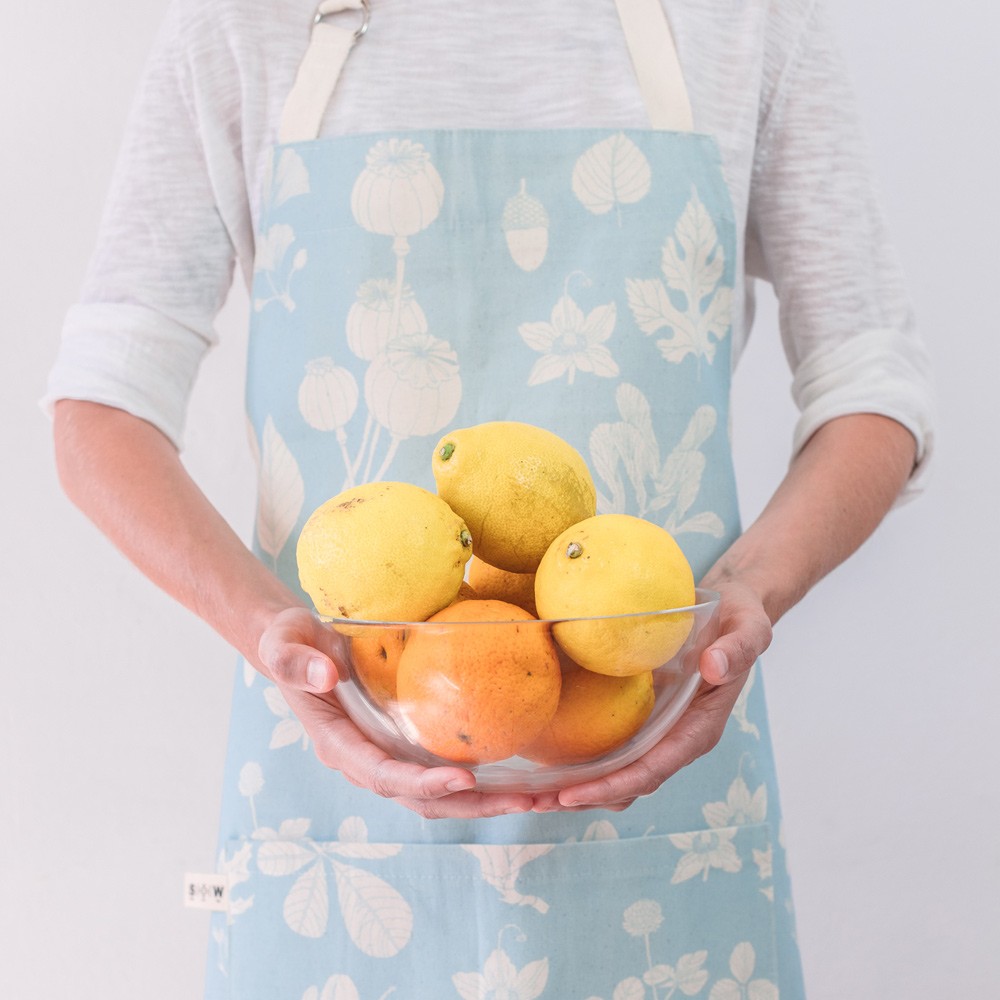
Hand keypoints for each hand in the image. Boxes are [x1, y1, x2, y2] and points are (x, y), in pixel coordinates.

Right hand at [257, 608, 534, 818]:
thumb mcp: (285, 641)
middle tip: (529, 801)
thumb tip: (326, 675)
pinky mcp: (407, 745)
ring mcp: (389, 756)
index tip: (465, 779)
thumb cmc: (291, 640)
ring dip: (488, 801)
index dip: (423, 783)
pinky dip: (484, 780)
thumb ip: (296, 660)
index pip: (384, 776)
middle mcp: (367, 760)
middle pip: (422, 799)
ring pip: (440, 794)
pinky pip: (446, 770)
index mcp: (339, 744)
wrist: (300, 646)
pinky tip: (525, 773)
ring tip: (542, 798)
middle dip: (474, 805)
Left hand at [532, 575, 771, 811]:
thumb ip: (737, 649)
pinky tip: (541, 757)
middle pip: (627, 784)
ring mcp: (656, 730)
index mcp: (698, 728)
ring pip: (614, 773)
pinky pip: (608, 745)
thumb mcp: (747, 628)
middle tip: (533, 803)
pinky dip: (577, 758)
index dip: (613, 785)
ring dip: (574, 787)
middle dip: (583, 797)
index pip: (653, 769)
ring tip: (528, 795)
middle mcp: (675, 738)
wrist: (732, 610)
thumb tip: (714, 666)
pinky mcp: (640, 715)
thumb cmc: (739, 619)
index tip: (573, 794)